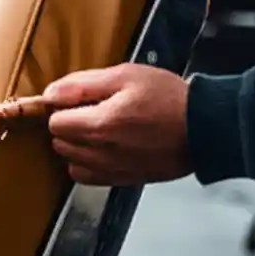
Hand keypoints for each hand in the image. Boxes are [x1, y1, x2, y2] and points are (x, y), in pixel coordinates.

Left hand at [43, 64, 191, 185]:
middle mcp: (102, 153)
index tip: (79, 100)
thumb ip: (83, 84)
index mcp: (100, 124)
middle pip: (60, 143)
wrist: (204, 127)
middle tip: (92, 111)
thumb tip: (50, 94)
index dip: (64, 107)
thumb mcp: (126, 75)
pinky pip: (87, 177)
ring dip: (77, 146)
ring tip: (99, 130)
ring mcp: (112, 169)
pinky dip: (88, 164)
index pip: (55, 122)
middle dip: (69, 126)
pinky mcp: (123, 179)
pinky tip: (104, 149)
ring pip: (71, 162)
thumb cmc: (169, 99)